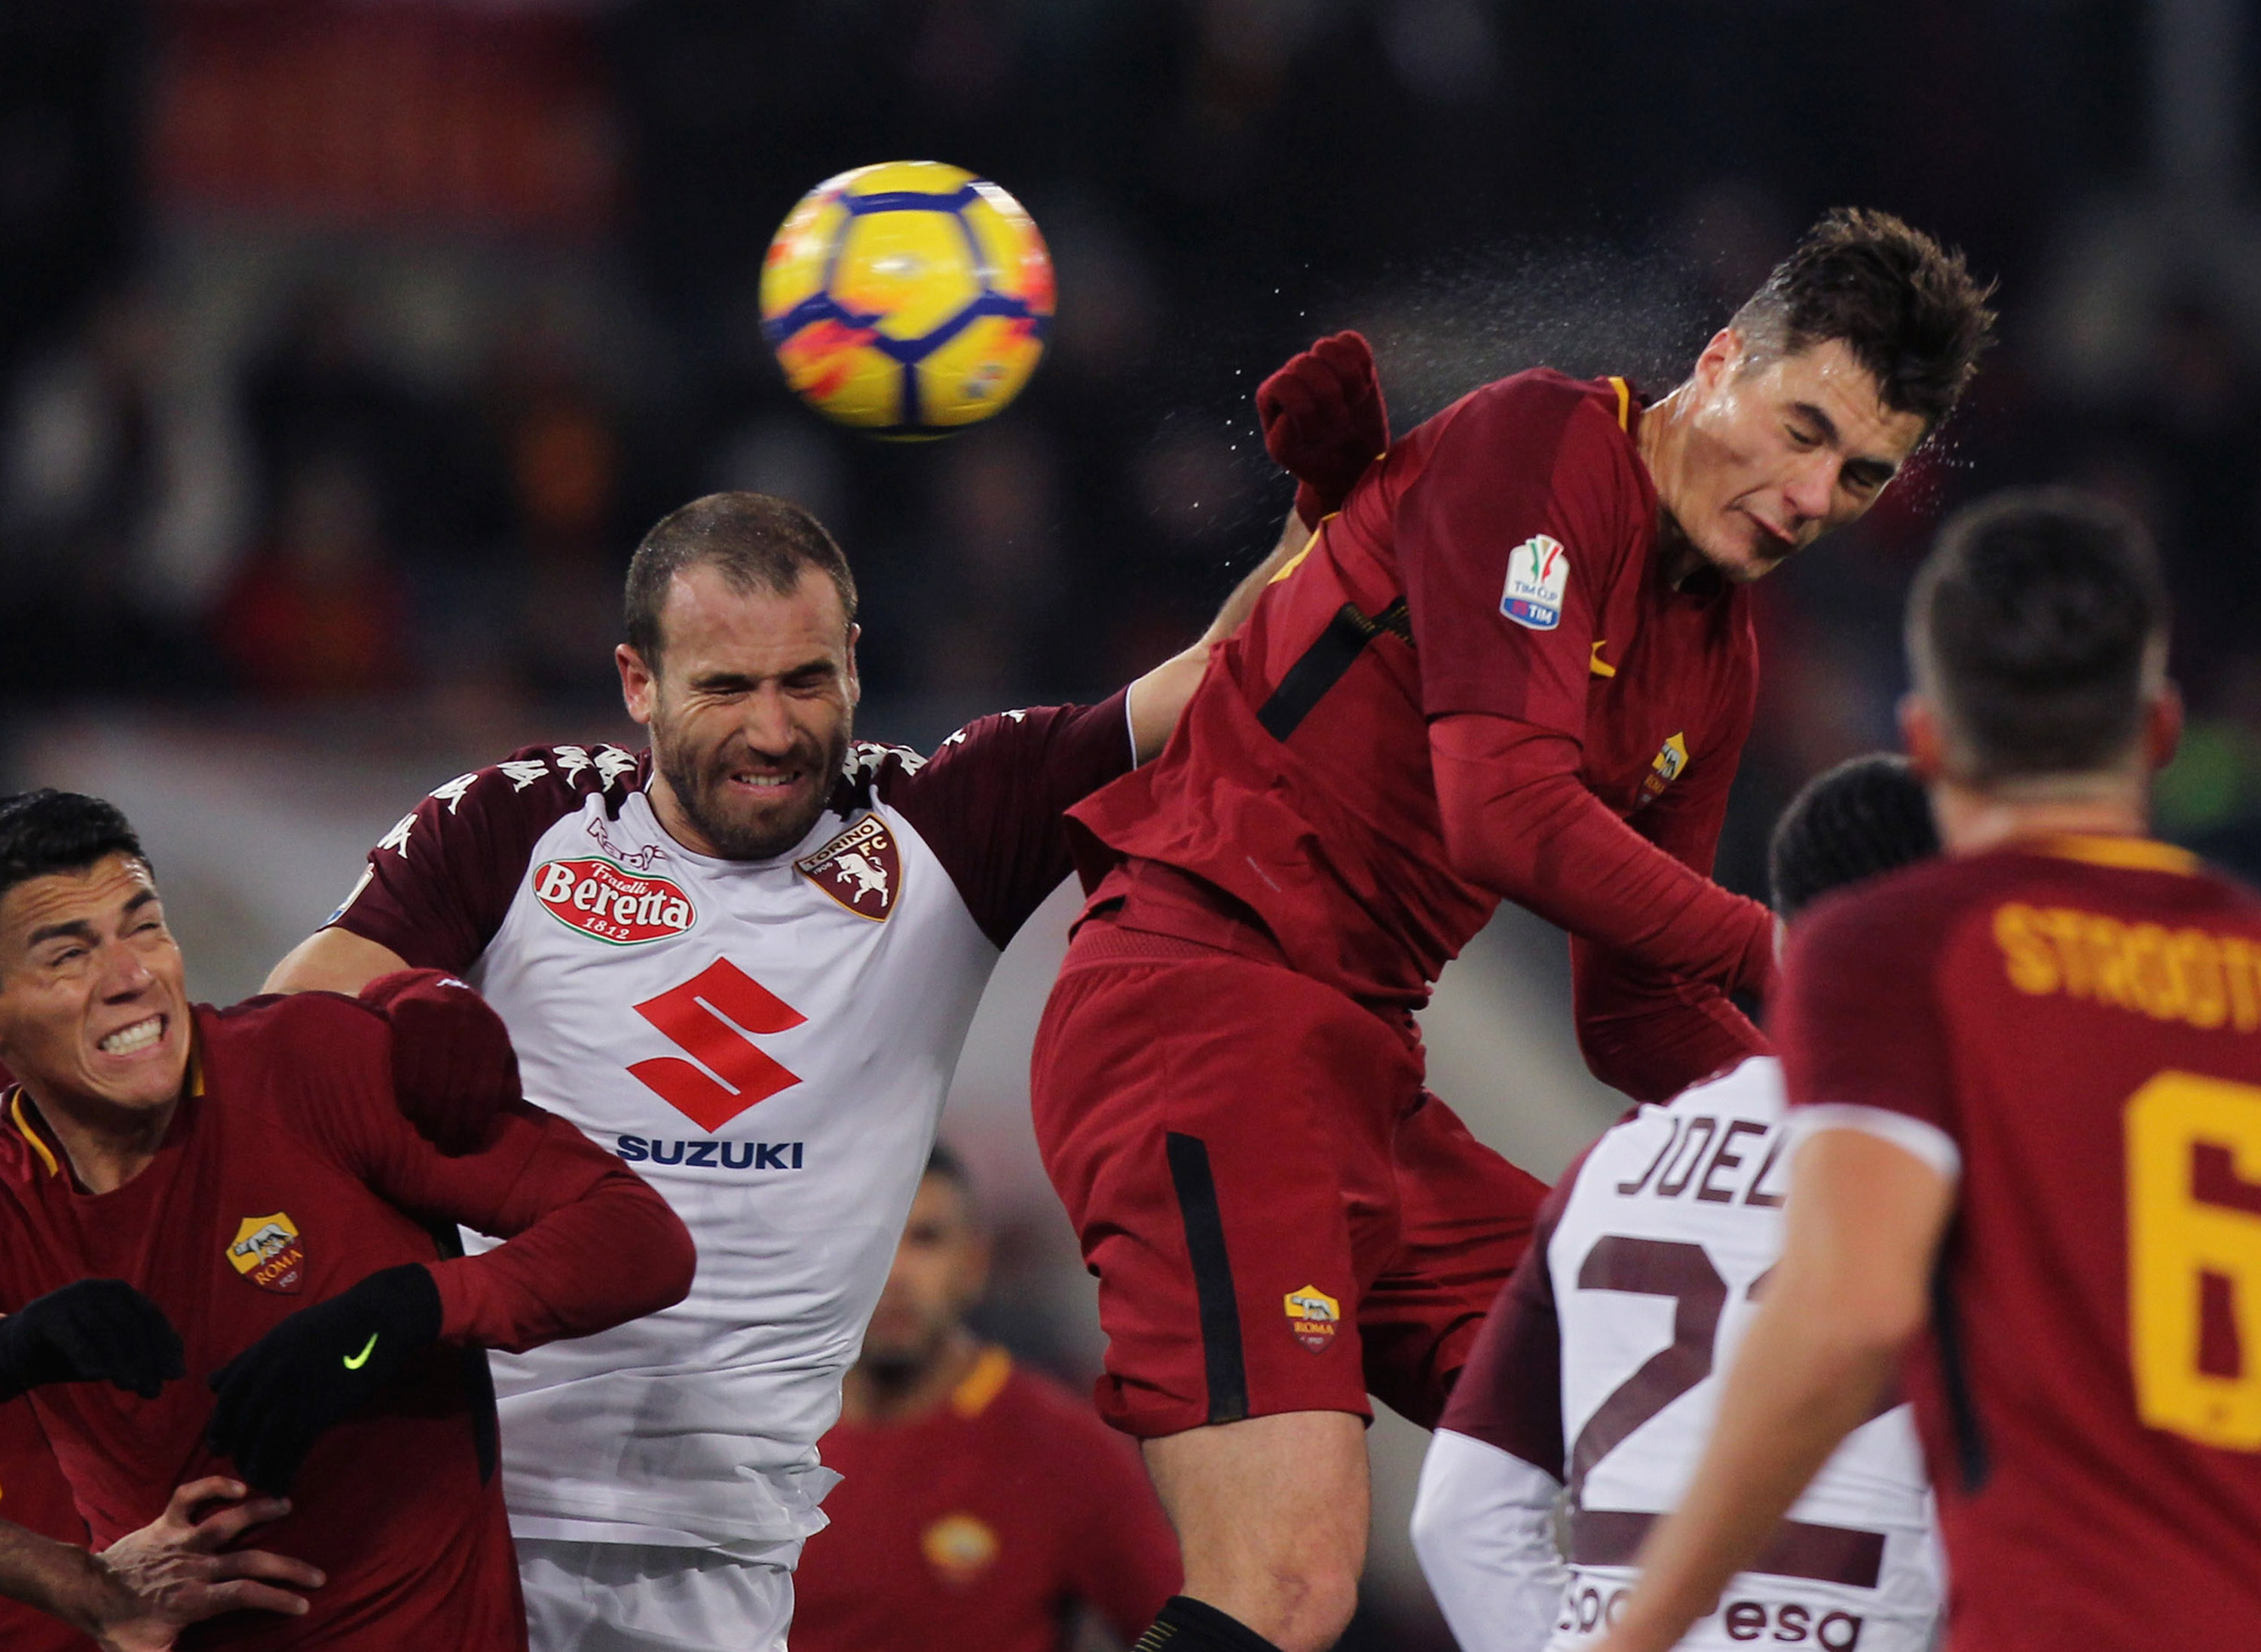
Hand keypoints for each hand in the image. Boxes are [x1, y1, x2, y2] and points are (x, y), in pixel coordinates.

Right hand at [0, 1280, 182, 1401]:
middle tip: (153, 1391)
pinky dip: (86, 1355)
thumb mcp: (114, 1351)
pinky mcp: (45, 1314)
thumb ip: (145, 1354)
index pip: (151, 1318)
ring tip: (131, 1386)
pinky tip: (98, 1376)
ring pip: (103, 1331)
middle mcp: (99, 1289)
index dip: (165, 1346)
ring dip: (120, 1360)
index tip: (176, 1375)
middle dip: (146, 1359)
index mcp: (121, 1293)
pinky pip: (70, 1335)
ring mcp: (70, 1297)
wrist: (20, 1351)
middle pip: (131, 1325)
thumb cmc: (76, 1349)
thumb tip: (179, 1370)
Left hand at [79, 1477, 323, 1651]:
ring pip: (227, 1521)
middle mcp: (194, 1568)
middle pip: (250, 1562)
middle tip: (318, 1573)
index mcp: (192, 1601)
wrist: (89, 1593)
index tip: (303, 1604)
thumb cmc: (121, 1626)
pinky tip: (237, 1485)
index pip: (244, 1596)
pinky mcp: (167, 1522)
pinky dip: (213, 1485)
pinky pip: (190, 1495)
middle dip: (289, 1568)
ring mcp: (181, 1541)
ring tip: (287, 1505)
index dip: (277, 1599)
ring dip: (260, 1512)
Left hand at [205, 1265, 441, 1493]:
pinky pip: (293, 1451)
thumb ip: (247, 1360)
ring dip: (257, 1466)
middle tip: (238, 1465)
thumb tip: (213, 1382)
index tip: (218, 1444)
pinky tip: (281, 1483)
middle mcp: (270, 1381)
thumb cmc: (328, 1325)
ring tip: (258, 1478)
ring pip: (264, 1443)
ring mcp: (293, 1399)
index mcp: (260, 1358)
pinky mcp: (318, 1415)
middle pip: (243, 1426)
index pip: (227, 1400)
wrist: (372, 1325)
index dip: (219, 1426)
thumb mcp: (281, 1335)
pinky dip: (284, 1472)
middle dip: (237, 1450)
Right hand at [360, 969, 519, 1154]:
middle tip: (444, 1146)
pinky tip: (408, 1110)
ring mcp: (439, 1017)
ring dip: (429, 1113)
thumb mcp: (492, 1047)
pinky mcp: (409, 1013)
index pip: (487, 1088)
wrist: (430, 987)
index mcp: (495, 1036)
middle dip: (452, 1123)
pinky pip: (407, 1061)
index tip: (466, 1145)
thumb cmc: (464, 1030)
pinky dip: (408, 1091)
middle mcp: (470, 1025)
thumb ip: (503, 1076)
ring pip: (433, 1077)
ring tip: (425, 1132)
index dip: (476, 1121)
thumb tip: (510, 1113)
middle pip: (460, 1086)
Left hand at [1257, 330, 1390, 527]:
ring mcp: (1319, 363)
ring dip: (1348, 383)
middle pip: (1307, 365)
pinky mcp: (1347, 357)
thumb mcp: (1291, 458)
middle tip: (1338, 425)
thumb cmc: (1319, 463)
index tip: (1318, 436)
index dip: (1308, 413)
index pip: (1285, 385)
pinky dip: (1362, 365)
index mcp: (1270, 395)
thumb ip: (1282, 439)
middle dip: (1329, 401)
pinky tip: (1362, 388)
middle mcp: (1292, 374)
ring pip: (1328, 349)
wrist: (1353, 466)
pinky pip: (1351, 341)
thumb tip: (1291, 419)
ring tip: (1351, 405)